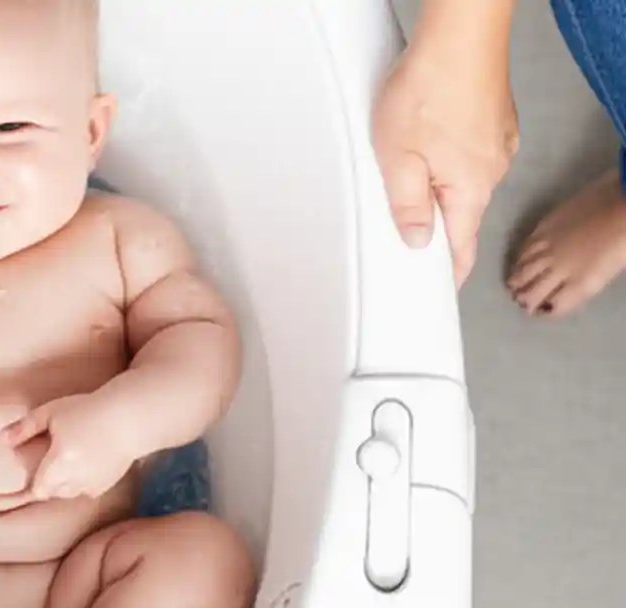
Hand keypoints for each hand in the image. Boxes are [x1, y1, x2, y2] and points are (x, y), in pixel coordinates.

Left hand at [0, 393, 134, 512]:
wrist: (132, 418)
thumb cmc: (90, 410)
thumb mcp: (53, 413)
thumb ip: (25, 428)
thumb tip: (1, 440)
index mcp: (59, 464)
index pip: (32, 491)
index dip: (13, 495)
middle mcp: (75, 481)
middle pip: (47, 491)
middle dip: (43, 479)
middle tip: (47, 459)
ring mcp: (91, 486)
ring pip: (65, 490)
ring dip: (60, 478)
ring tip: (70, 450)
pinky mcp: (105, 485)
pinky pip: (82, 487)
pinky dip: (77, 476)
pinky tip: (86, 454)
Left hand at [372, 36, 517, 286]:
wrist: (459, 36)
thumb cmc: (428, 90)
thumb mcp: (397, 159)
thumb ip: (405, 206)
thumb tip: (415, 240)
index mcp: (470, 189)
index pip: (461, 247)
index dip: (448, 272)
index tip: (437, 288)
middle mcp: (491, 170)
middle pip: (458, 211)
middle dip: (430, 217)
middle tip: (396, 215)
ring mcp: (495, 143)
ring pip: (459, 178)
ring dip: (433, 178)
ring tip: (402, 162)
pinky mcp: (491, 119)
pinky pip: (464, 150)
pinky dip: (443, 152)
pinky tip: (422, 136)